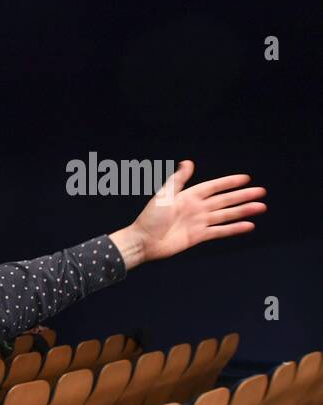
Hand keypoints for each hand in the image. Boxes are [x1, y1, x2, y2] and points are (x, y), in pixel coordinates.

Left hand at [109, 160, 265, 268]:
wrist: (143, 242)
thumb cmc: (150, 218)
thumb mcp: (164, 196)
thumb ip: (178, 180)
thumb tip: (188, 162)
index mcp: (188, 196)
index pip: (213, 187)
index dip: (229, 183)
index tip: (246, 178)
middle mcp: (196, 208)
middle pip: (224, 200)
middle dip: (242, 196)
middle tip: (261, 192)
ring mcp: (198, 222)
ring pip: (226, 215)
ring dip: (243, 211)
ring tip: (260, 207)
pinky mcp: (198, 236)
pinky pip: (220, 231)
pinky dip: (233, 229)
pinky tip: (248, 225)